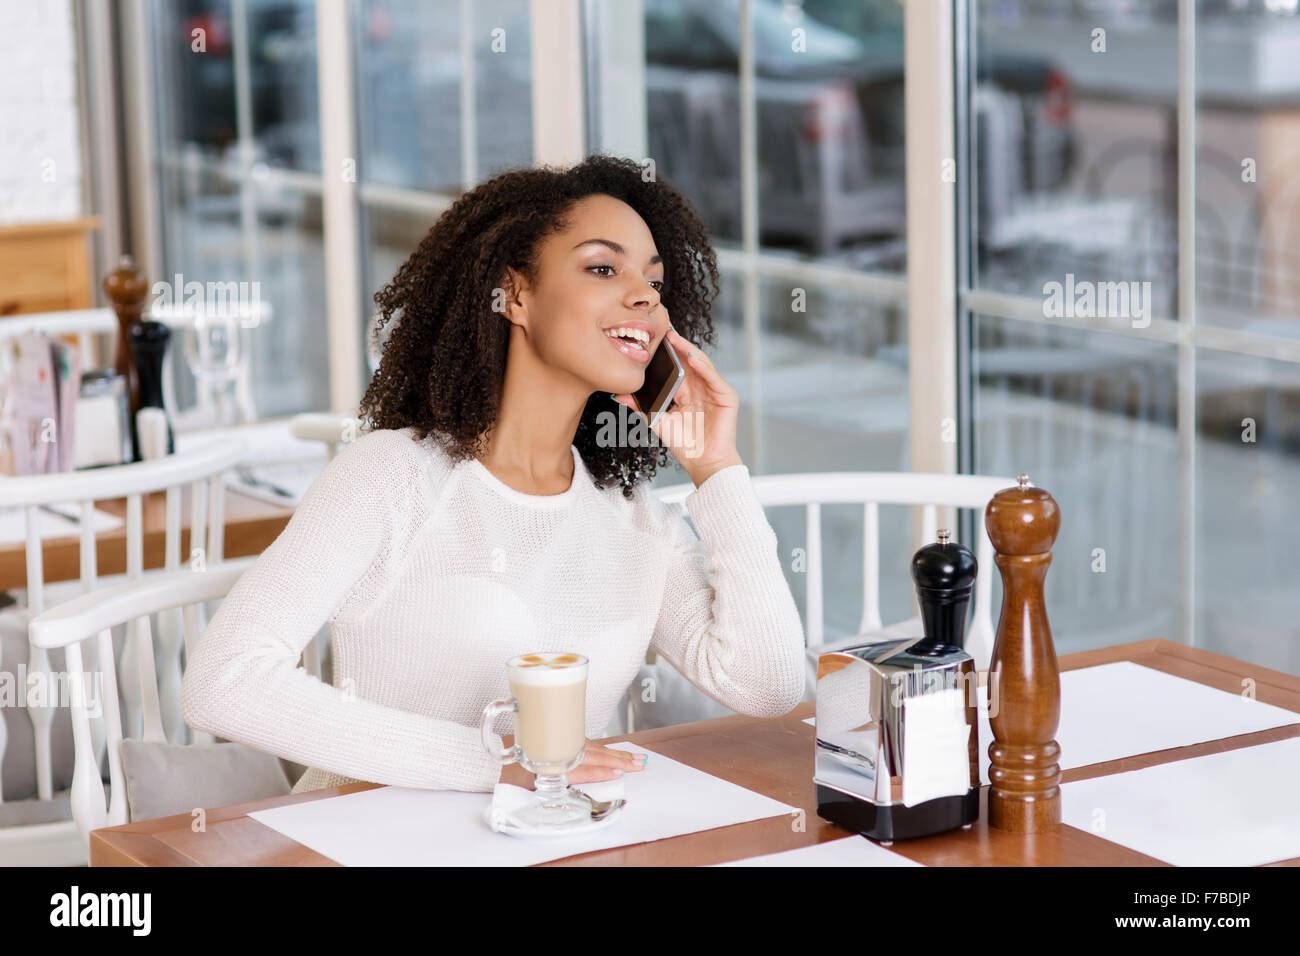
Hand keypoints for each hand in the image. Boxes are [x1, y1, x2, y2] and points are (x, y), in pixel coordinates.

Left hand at [497, 736, 647, 788]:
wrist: (498, 753)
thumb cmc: (511, 772)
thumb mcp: (528, 784)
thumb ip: (549, 783)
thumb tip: (568, 785)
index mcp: (554, 761)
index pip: (583, 767)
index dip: (602, 770)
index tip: (619, 772)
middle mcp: (563, 748)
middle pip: (595, 754)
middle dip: (619, 760)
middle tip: (640, 763)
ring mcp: (566, 741)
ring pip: (595, 747)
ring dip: (615, 753)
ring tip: (634, 758)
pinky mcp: (566, 738)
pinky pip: (589, 743)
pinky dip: (604, 747)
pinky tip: (613, 752)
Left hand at [613, 320, 742, 485]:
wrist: (704, 463)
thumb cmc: (684, 444)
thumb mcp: (658, 422)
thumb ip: (641, 407)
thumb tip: (618, 395)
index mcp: (686, 389)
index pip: (675, 364)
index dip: (665, 350)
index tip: (650, 335)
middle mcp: (700, 386)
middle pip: (688, 358)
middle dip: (676, 342)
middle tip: (661, 326)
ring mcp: (714, 389)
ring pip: (701, 363)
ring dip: (688, 349)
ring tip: (674, 338)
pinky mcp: (727, 397)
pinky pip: (714, 377)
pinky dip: (704, 367)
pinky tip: (691, 358)